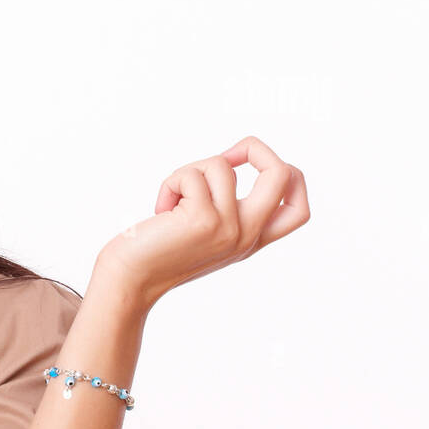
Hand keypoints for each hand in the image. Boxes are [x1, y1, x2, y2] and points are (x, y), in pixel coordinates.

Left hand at [96, 135, 309, 309]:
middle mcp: (246, 236)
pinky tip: (161, 210)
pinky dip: (170, 184)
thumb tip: (226, 161)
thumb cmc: (157, 251)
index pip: (299, 209)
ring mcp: (229, 228)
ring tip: (173, 199)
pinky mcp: (203, 220)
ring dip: (189, 171)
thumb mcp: (203, 231)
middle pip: (282, 175)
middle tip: (228, 154)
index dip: (289, 176)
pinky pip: (190, 175)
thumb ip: (224, 208)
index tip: (252, 167)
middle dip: (255, 148)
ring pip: (220, 165)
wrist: (129, 280)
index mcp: (251, 240)